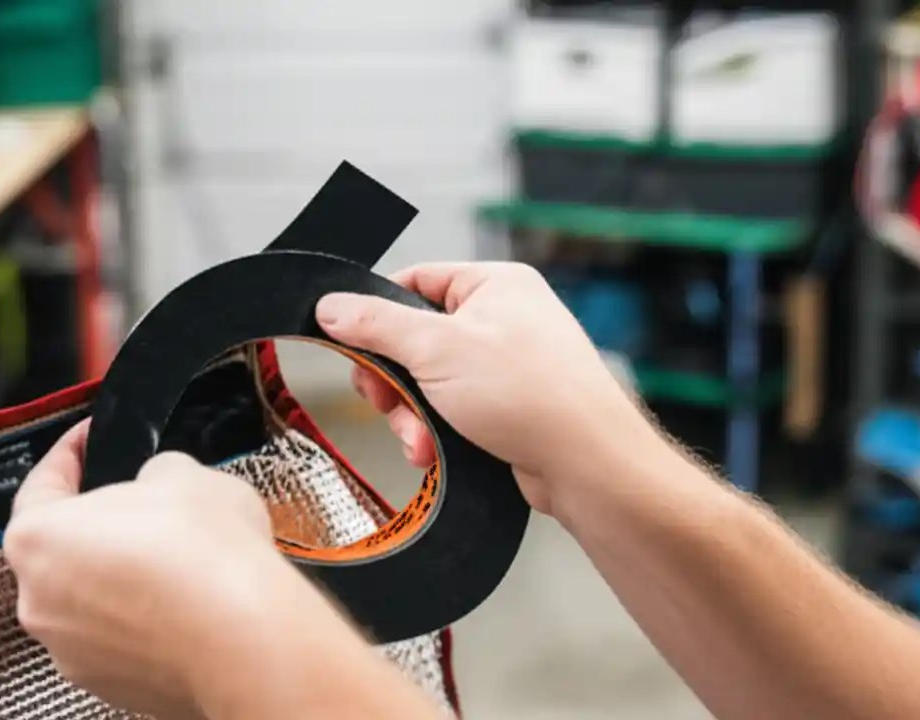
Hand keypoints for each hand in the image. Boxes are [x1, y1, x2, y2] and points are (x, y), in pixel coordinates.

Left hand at [5, 423, 448, 719]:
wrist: (245, 639)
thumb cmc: (205, 553)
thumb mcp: (183, 473)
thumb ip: (153, 475)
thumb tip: (156, 488)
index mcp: (38, 538)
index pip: (40, 485)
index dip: (69, 454)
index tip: (87, 439)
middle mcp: (39, 601)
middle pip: (64, 550)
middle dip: (104, 525)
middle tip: (149, 505)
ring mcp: (72, 651)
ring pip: (93, 600)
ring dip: (126, 577)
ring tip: (181, 559)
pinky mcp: (112, 686)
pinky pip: (123, 639)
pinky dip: (147, 620)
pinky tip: (189, 602)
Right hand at [315, 262, 658, 518]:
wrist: (588, 464)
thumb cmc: (531, 394)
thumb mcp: (437, 349)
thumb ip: (377, 324)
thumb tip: (331, 305)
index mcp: (493, 283)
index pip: (413, 281)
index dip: (376, 314)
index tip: (349, 346)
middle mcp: (503, 317)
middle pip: (414, 338)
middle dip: (394, 381)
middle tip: (383, 403)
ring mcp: (507, 363)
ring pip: (429, 381)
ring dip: (412, 415)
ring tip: (418, 441)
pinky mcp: (508, 406)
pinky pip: (452, 410)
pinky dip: (436, 433)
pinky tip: (434, 454)